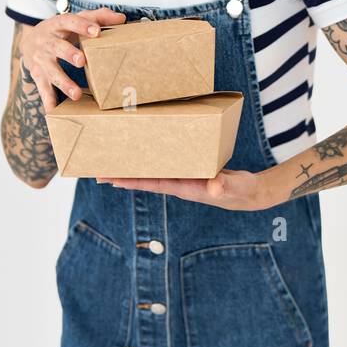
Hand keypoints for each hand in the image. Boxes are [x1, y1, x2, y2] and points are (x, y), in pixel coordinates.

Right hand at [21, 7, 126, 112]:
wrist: (30, 41)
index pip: (69, 21)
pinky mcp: (38, 75)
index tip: (96, 31)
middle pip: (57, 47)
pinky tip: (54, 111)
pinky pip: (43, 89)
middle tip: (82, 61)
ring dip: (63, 83)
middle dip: (68, 53)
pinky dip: (48, 101)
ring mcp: (41, 60)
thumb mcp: (75, 20)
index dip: (82, 26)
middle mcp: (46, 42)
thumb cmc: (61, 30)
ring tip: (76, 94)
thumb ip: (97, 17)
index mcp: (57, 24)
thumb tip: (122, 18)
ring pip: (50, 71)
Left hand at [95, 167, 269, 210]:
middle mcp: (179, 183)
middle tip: (98, 170)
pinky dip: (150, 158)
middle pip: (144, 179)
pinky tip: (143, 153)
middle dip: (122, 175)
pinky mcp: (188, 169)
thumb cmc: (241, 191)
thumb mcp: (235, 187)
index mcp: (185, 187)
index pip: (152, 184)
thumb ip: (226, 186)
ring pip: (151, 171)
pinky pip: (164, 164)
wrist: (249, 193)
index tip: (110, 178)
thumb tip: (215, 186)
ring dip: (133, 167)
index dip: (131, 181)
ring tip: (112, 160)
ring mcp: (183, 177)